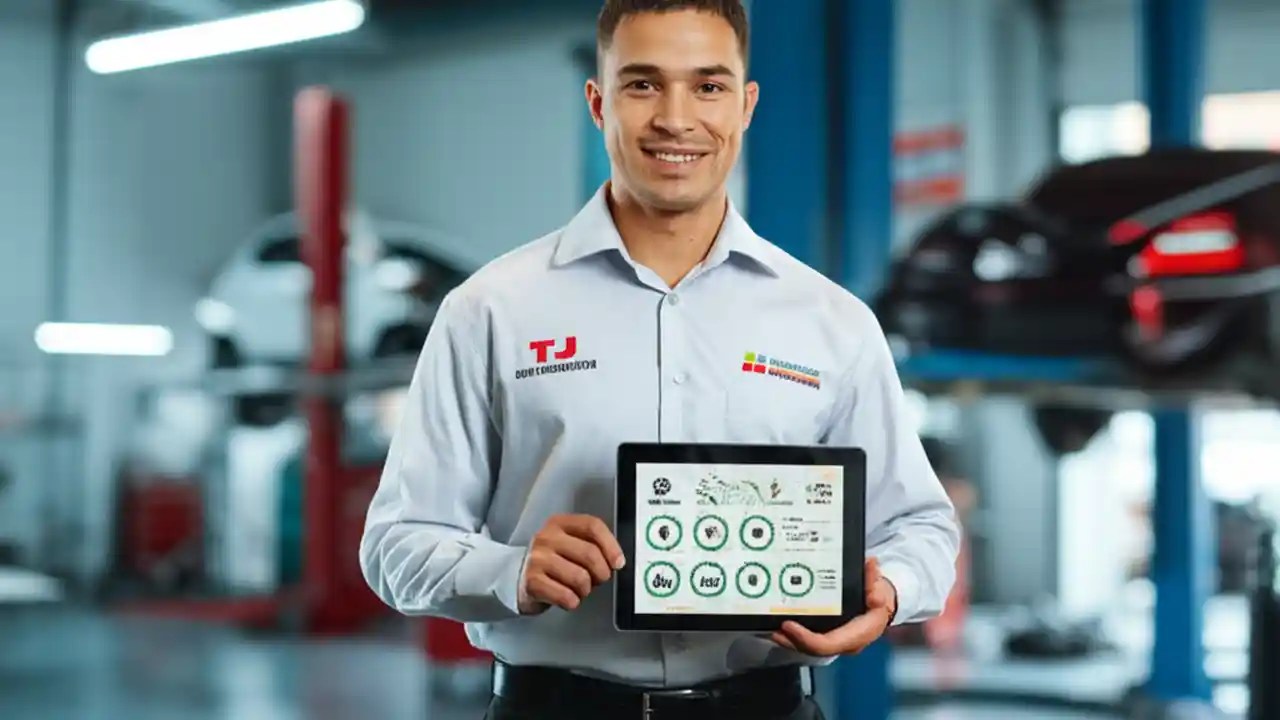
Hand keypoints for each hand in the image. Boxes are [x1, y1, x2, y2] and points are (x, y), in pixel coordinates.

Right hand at [519, 514, 624, 613]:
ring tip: (578, 589)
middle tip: (597, 580)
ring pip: (580, 578)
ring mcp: (537, 559)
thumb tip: (616, 561)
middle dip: (601, 573)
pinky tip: (566, 598)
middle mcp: (547, 537)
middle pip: (590, 554)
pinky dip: (573, 602)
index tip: (618, 562)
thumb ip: (591, 545)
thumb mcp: (569, 544)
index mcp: (560, 523)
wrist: (516, 578)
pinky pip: (566, 596)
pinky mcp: (532, 581)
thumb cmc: (551, 563)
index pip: (593, 526)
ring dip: (586, 590)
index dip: (611, 545)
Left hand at [770, 558, 896, 655]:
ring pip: (810, 647)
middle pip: (815, 648)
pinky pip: (810, 640)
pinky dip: (794, 635)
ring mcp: (836, 641)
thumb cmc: (879, 596)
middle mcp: (846, 643)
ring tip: (771, 628)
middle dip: (792, 640)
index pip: (829, 643)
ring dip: (790, 640)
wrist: (881, 604)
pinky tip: (779, 625)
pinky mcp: (828, 636)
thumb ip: (875, 579)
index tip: (789, 625)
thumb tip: (871, 565)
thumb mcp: (880, 587)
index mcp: (859, 634)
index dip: (807, 638)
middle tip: (773, 628)